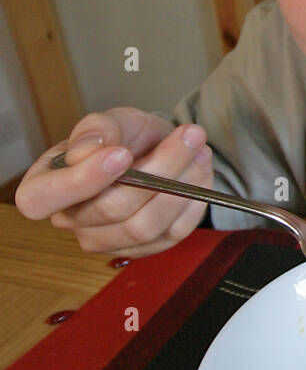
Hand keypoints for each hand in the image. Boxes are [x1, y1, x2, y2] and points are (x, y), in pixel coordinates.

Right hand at [15, 107, 212, 256]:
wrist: (153, 151)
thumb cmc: (122, 138)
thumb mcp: (111, 120)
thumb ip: (97, 129)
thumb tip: (87, 150)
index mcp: (44, 185)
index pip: (41, 199)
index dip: (81, 182)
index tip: (122, 154)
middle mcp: (69, 220)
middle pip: (111, 209)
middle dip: (159, 169)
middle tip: (190, 135)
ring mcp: (105, 241)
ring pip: (144, 226)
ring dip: (181, 185)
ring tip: (200, 149)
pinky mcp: (141, 249)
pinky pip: (170, 234)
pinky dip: (191, 201)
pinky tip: (199, 172)